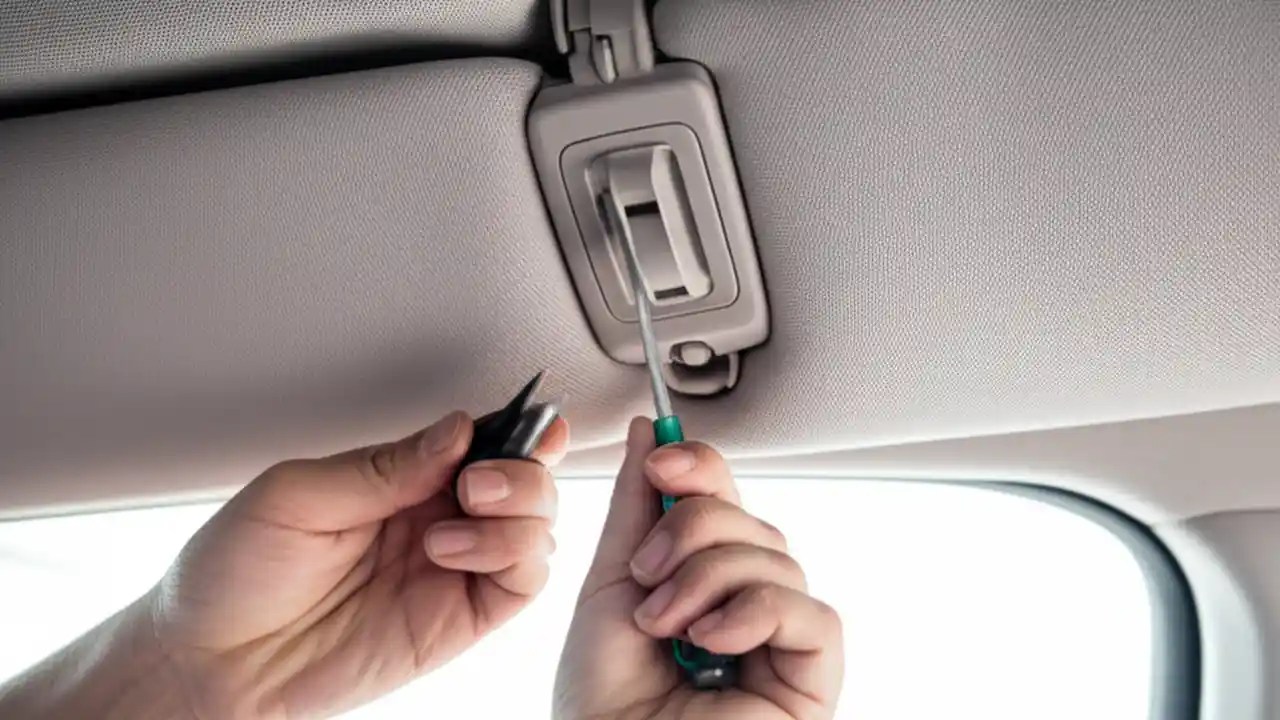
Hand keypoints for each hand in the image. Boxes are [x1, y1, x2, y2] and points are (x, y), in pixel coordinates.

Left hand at [148, 410, 568, 717]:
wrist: (210, 663)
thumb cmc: (233, 577)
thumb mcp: (296, 495)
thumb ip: (382, 466)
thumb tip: (456, 432)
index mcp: (399, 479)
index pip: (479, 441)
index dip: (516, 427)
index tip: (530, 419)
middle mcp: (434, 519)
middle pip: (525, 480)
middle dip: (522, 470)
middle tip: (478, 477)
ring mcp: (451, 570)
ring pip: (537, 528)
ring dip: (518, 511)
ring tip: (460, 513)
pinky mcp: (458, 621)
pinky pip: (522, 584)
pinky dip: (512, 557)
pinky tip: (450, 552)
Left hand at [555, 418, 842, 719]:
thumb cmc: (601, 703)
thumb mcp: (610, 584)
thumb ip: (635, 509)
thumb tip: (647, 431)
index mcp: (703, 581)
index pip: (728, 502)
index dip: (703, 468)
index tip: (660, 460)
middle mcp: (747, 609)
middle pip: (754, 522)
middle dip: (691, 530)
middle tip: (645, 574)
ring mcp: (782, 645)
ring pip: (779, 559)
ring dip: (708, 578)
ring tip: (664, 624)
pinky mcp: (812, 682)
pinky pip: (811, 614)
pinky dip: (753, 611)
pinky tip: (710, 641)